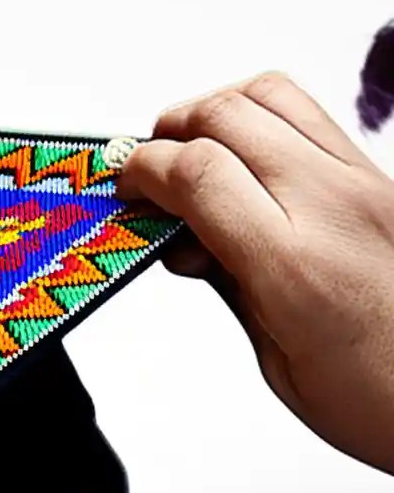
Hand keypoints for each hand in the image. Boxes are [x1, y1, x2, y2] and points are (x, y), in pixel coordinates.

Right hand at [119, 72, 393, 472]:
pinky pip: (312, 119)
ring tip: (195, 154)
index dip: (143, 169)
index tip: (124, 186)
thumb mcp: (277, 360)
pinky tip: (247, 167)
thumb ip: (226, 284)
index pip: (197, 172)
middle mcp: (334, 207)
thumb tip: (183, 241)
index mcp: (293, 265)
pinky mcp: (383, 181)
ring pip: (272, 95)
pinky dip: (262, 123)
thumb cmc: (384, 397)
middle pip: (227, 115)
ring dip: (217, 113)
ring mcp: (366, 184)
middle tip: (149, 170)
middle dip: (170, 132)